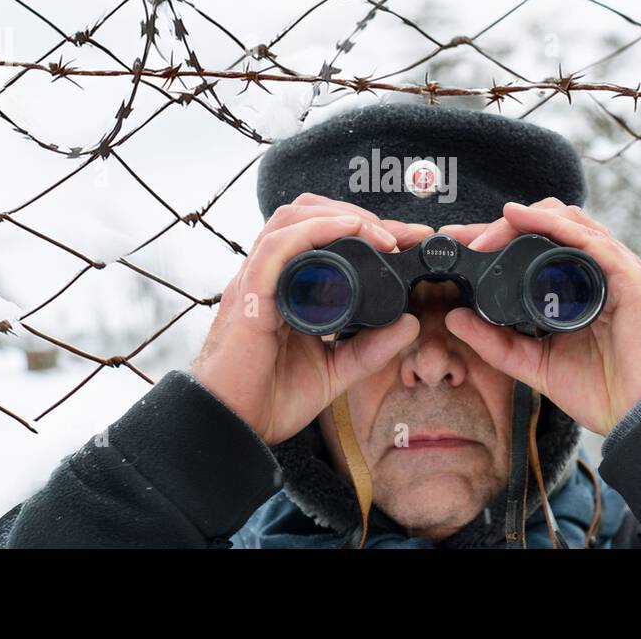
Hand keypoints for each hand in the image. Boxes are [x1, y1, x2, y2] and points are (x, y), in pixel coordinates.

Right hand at [192, 193, 433, 445]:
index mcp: (285, 287)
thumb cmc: (267, 399)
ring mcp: (256, 282)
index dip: (365, 229)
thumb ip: (370, 350)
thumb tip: (409, 324)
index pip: (320, 235)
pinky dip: (314, 230)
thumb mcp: (334, 371)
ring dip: (340, 215)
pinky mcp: (249, 296)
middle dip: (357, 214)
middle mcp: (269, 277)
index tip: (409, 240)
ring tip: (379, 233)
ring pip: (292, 218)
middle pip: (307, 214)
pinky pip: (277, 248)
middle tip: (399, 235)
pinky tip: (348, 229)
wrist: (231, 427)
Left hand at [439, 198, 640, 436]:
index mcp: (582, 290)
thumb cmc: (607, 393)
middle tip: (464, 238)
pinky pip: (586, 238)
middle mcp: (600, 274)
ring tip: (484, 235)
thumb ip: (497, 343)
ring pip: (566, 223)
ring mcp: (617, 271)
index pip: (539, 249)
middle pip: (549, 228)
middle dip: (502, 228)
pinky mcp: (629, 276)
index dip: (499, 241)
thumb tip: (456, 317)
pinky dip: (550, 223)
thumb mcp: (537, 364)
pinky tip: (518, 218)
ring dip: (520, 222)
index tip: (460, 246)